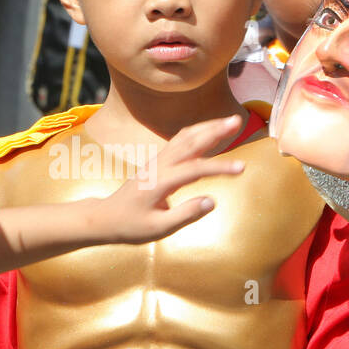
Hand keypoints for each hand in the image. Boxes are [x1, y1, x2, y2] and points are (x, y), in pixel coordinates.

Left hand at [92, 115, 246, 243]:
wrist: (106, 217)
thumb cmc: (131, 226)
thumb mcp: (158, 228)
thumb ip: (185, 214)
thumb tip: (212, 201)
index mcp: (160, 182)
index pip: (195, 170)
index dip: (220, 167)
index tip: (242, 168)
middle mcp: (159, 166)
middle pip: (191, 142)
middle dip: (215, 130)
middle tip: (237, 120)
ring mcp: (157, 161)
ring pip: (185, 137)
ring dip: (208, 126)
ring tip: (230, 121)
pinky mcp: (158, 161)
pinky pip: (179, 141)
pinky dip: (197, 132)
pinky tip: (210, 129)